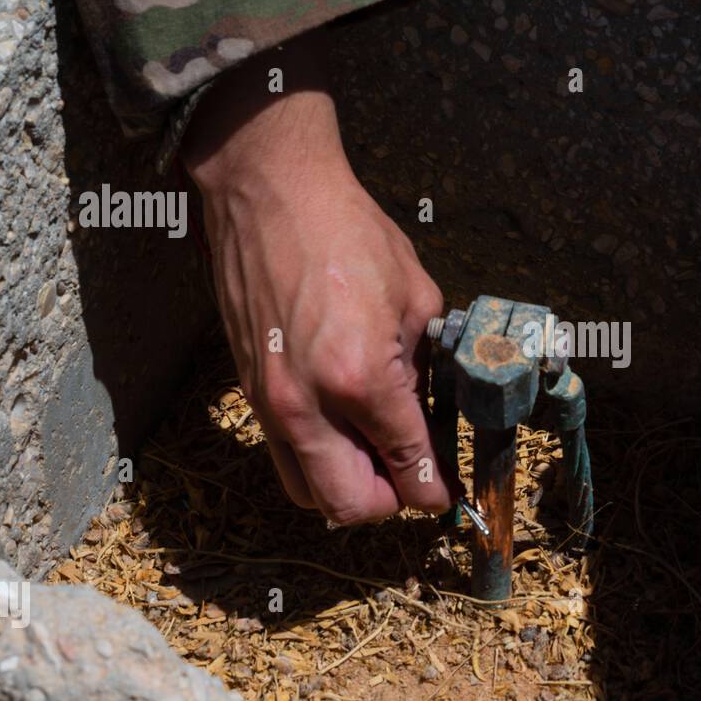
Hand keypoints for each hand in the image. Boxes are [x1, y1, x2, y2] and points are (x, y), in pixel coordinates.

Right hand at [181, 34, 455, 521]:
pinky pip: (283, 458)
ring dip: (349, 488)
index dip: (438, 490)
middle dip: (392, 501)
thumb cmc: (348, 233)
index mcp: (363, 380)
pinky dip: (318, 463)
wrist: (270, 194)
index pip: (409, 470)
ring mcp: (271, 404)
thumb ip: (426, 372)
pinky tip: (344, 432)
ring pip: (310, 494)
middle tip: (414, 475)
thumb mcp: (418, 300)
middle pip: (353, 506)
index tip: (450, 488)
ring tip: (377, 456)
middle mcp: (309, 406)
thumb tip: (432, 418)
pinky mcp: (250, 393)